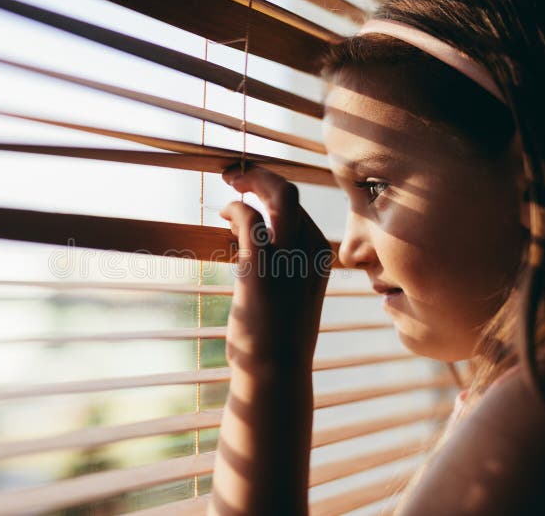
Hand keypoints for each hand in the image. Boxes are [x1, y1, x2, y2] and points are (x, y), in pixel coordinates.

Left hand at [220, 164, 332, 372]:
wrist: (275, 371)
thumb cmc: (278, 341)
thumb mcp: (290, 300)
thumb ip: (283, 272)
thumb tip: (254, 252)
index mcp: (320, 258)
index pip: (299, 211)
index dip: (272, 196)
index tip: (252, 194)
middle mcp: (310, 251)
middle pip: (290, 193)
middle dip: (262, 176)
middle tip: (237, 174)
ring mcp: (288, 255)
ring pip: (277, 195)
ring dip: (250, 181)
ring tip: (230, 181)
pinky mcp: (262, 262)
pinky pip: (250, 217)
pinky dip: (235, 207)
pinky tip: (223, 213)